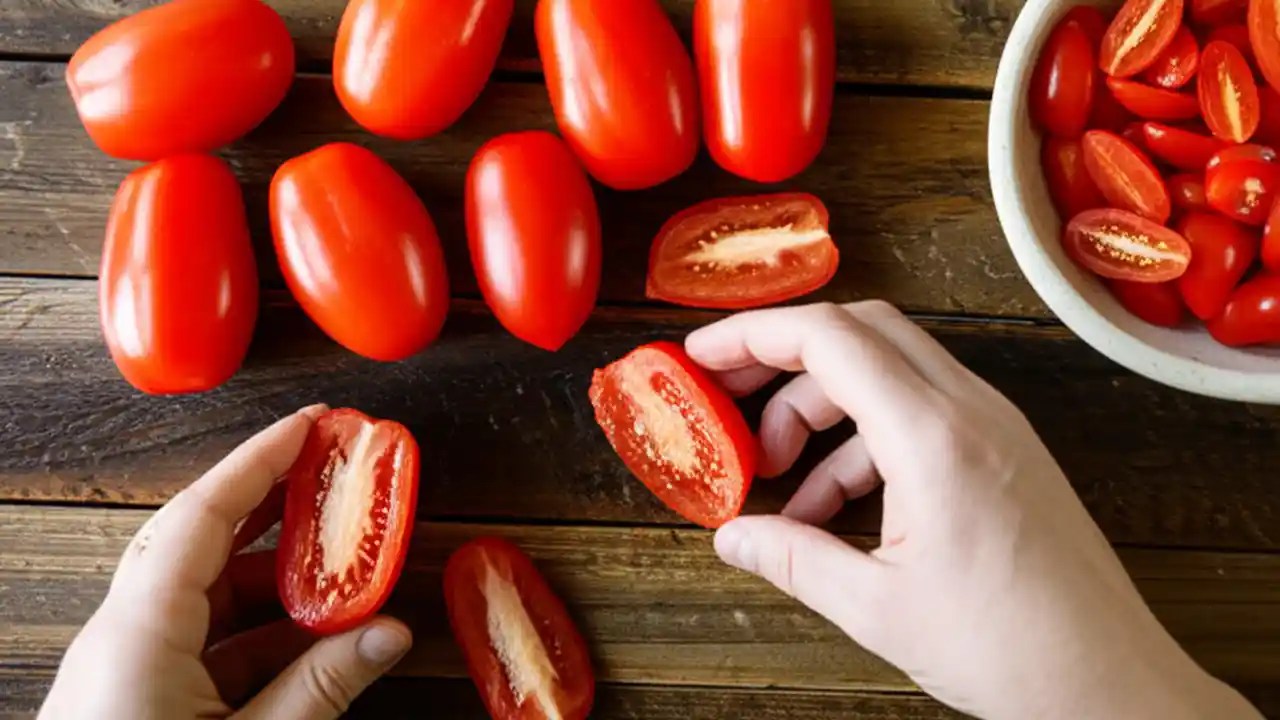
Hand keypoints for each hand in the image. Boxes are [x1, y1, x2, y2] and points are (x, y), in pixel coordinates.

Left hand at [39, 405, 412, 719]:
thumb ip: (321, 688)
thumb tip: (389, 632)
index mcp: (141, 633)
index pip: (206, 515)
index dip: (262, 461)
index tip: (314, 425)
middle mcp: (126, 635)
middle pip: (204, 540)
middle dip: (273, 502)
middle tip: (334, 472)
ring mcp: (130, 667)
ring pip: (210, 592)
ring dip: (278, 574)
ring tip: (345, 561)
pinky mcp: (140, 697)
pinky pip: (207, 639)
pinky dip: (264, 628)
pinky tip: (319, 636)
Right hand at [686, 302, 1260, 719]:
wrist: (1113, 684)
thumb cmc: (1014, 647)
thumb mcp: (879, 608)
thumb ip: (794, 560)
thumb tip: (733, 537)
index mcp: (933, 436)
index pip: (829, 337)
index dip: (752, 334)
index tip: (701, 353)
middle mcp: (968, 411)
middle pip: (858, 333)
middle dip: (781, 358)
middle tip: (728, 396)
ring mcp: (993, 426)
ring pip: (885, 371)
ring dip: (821, 408)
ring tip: (778, 475)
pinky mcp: (1002, 452)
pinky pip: (916, 413)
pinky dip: (862, 442)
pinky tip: (831, 506)